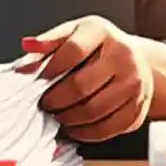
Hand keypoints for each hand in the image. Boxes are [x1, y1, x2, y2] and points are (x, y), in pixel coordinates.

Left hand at [15, 15, 157, 142]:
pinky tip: (73, 126)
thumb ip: (49, 41)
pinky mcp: (137, 108)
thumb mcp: (74, 33)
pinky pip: (107, 128)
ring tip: (56, 114)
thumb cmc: (99, 47)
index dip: (50, 69)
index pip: (72, 51)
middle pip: (80, 86)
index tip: (38, 80)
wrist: (137, 61)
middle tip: (44, 103)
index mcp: (102, 32)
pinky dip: (84, 133)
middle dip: (55, 100)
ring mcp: (134, 84)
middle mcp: (123, 57)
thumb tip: (27, 46)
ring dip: (67, 118)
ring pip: (92, 111)